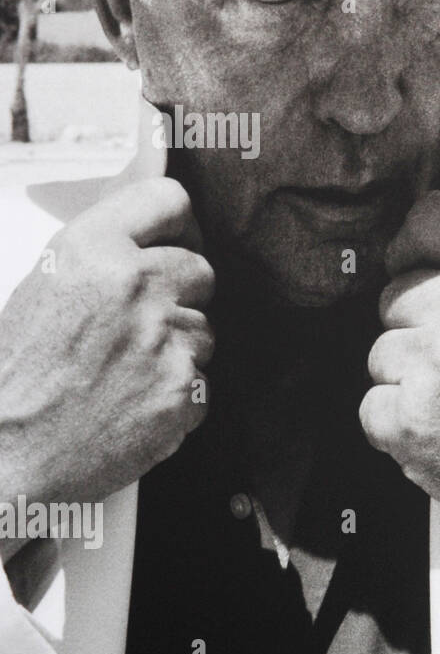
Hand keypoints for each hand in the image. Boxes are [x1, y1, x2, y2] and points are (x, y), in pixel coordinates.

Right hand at [0, 178, 213, 559]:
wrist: (7, 453)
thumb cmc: (17, 374)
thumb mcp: (43, 287)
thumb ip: (102, 256)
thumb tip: (152, 237)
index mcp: (91, 250)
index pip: (168, 201)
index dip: (179, 224)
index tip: (178, 241)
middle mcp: (134, 286)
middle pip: (200, 269)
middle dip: (180, 294)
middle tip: (143, 322)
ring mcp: (164, 338)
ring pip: (205, 327)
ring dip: (178, 347)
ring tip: (125, 370)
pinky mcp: (183, 387)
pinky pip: (202, 379)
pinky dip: (177, 394)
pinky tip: (134, 403)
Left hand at [360, 185, 439, 583]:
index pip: (429, 217)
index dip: (422, 247)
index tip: (425, 268)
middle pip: (399, 292)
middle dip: (423, 326)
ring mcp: (436, 364)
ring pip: (382, 350)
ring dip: (412, 377)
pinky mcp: (407, 420)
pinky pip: (373, 402)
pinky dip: (402, 424)